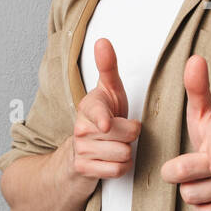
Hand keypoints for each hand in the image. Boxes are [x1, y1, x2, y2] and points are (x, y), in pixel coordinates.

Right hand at [67, 37, 141, 184]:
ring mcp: (80, 149)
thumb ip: (108, 67)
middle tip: (121, 133)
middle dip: (131, 136)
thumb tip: (102, 41)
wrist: (80, 152)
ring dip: (127, 153)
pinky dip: (120, 168)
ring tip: (117, 146)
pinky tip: (112, 160)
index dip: (103, 119)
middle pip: (125, 135)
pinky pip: (117, 170)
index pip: (97, 111)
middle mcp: (81, 127)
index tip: (105, 124)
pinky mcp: (82, 168)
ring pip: (123, 153)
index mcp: (88, 106)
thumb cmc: (103, 117)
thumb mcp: (109, 91)